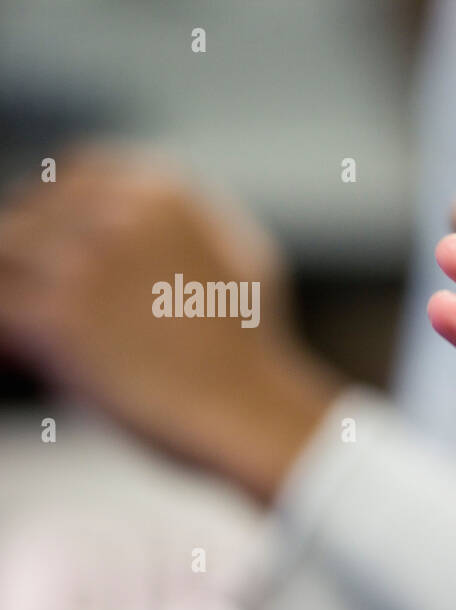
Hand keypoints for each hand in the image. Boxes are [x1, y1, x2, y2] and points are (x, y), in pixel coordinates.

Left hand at [0, 149, 339, 500]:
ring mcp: (83, 259)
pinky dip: (9, 339)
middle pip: (29, 219)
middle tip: (38, 304)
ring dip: (15, 298)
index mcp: (163, 189)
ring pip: (3, 260)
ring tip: (29, 339)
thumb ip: (190, 227)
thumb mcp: (241, 259)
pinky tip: (23, 359)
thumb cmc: (250, 351)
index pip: (73, 176)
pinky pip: (1, 310)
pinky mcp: (57, 312)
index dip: (55, 216)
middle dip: (28, 264)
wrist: (249, 408)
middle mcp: (117, 210)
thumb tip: (137, 226)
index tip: (49, 254)